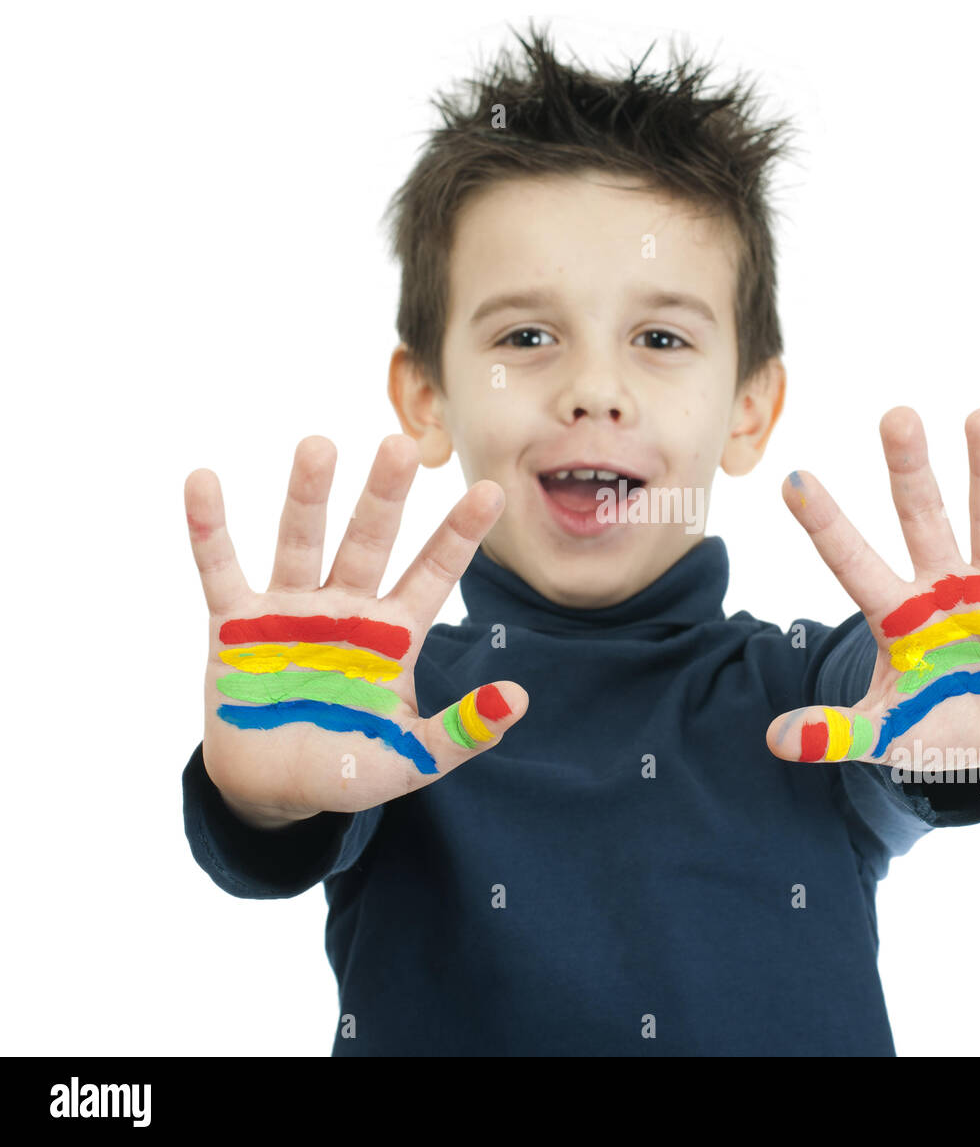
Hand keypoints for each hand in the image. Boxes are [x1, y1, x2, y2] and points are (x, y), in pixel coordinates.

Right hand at [185, 434, 526, 827]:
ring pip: (302, 542)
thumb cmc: (348, 768)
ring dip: (308, 497)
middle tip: (402, 445)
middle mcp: (346, 610)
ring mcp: (289, 612)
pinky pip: (221, 570)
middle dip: (384, 497)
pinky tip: (202, 481)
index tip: (492, 491)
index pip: (435, 572)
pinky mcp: (235, 627)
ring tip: (320, 445)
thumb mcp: (412, 760)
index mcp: (394, 634)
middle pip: (369, 542)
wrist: (272, 792)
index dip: (461, 535)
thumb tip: (519, 698)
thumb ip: (463, 732)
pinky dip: (209, 529)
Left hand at [767, 407, 979, 770]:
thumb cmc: (932, 726)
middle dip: (910, 471)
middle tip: (896, 416)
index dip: (825, 525)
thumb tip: (775, 740)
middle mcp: (942, 588)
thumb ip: (837, 734)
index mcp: (896, 615)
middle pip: (921, 519)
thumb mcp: (885, 734)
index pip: (852, 562)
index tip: (792, 478)